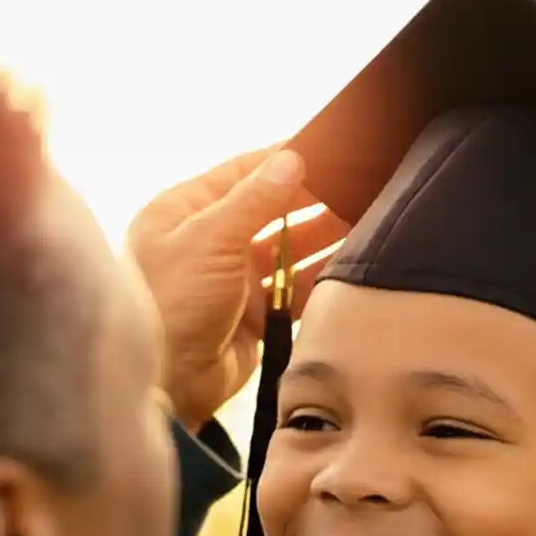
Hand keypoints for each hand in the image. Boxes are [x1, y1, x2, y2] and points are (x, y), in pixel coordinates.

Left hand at [128, 146, 348, 430]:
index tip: (330, 149)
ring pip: (290, 251)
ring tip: (370, 219)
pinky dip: (323, 278)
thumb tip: (292, 159)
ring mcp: (233, 281)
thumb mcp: (210, 240)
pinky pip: (295, 290)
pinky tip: (353, 263)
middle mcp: (209, 242)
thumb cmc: (169, 304)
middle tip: (361, 184)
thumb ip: (255, 200)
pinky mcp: (253, 317)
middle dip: (315, 199)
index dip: (285, 159)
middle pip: (272, 210)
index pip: (243, 171)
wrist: (165, 386)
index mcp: (185, 212)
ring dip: (326, 238)